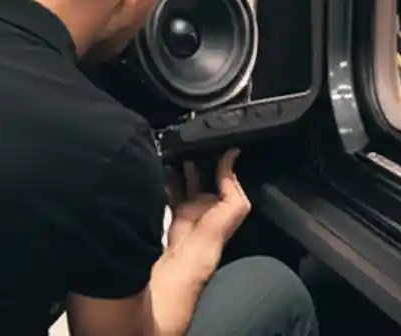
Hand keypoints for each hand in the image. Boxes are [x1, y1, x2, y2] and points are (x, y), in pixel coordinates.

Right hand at [163, 149, 249, 274]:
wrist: (184, 257)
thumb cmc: (211, 237)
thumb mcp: (234, 207)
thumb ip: (232, 183)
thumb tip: (231, 156)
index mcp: (227, 203)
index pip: (227, 175)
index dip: (223, 160)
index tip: (217, 142)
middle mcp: (210, 204)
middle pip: (207, 176)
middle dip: (201, 160)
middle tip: (196, 143)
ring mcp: (192, 207)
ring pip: (188, 180)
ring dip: (184, 166)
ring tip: (180, 150)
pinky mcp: (176, 212)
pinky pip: (172, 190)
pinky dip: (168, 178)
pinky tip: (166, 166)